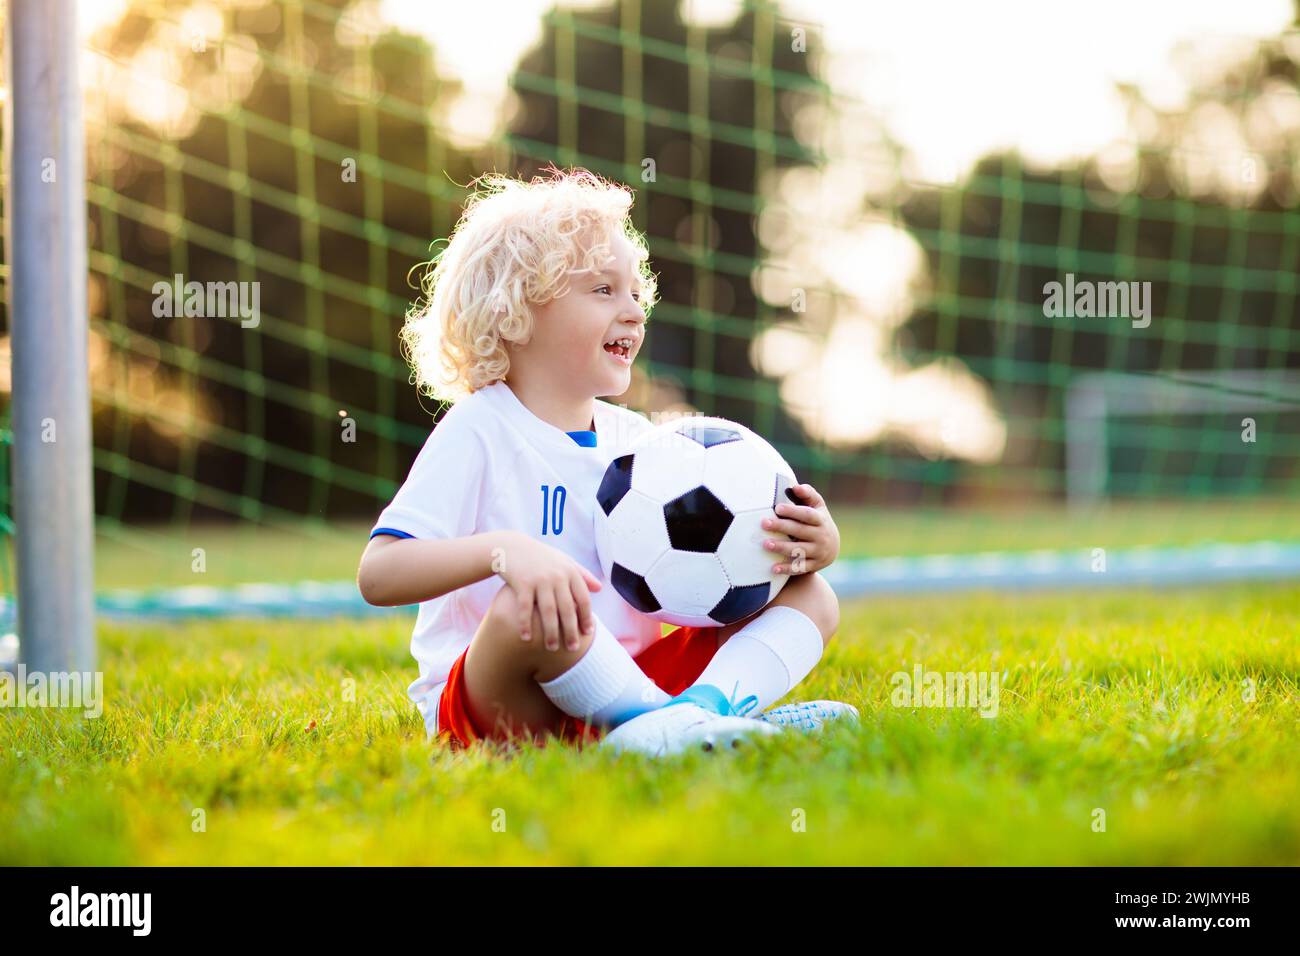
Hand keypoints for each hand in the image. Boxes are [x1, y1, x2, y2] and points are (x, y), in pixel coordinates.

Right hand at [493, 532, 602, 650]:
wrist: (511, 547)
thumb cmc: (541, 557)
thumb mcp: (563, 561)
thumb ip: (582, 574)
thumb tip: (600, 589)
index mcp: (570, 571)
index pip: (583, 599)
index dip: (586, 617)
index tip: (588, 633)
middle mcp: (557, 576)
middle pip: (567, 609)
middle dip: (571, 631)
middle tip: (573, 648)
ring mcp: (539, 579)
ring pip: (548, 611)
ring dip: (550, 632)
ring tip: (551, 648)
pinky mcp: (522, 583)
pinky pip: (525, 608)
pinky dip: (526, 624)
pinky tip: (527, 638)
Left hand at [760, 482, 839, 574]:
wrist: (832, 547)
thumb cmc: (818, 521)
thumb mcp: (817, 506)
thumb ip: (808, 494)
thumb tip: (795, 486)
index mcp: (821, 520)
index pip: (807, 515)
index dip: (793, 511)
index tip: (777, 508)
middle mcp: (821, 536)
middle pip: (800, 531)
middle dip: (782, 527)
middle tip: (764, 523)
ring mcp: (818, 552)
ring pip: (799, 550)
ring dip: (782, 547)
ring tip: (766, 544)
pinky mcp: (814, 565)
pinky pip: (800, 568)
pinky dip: (787, 569)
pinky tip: (773, 568)